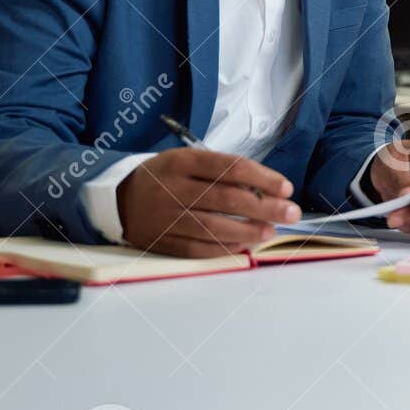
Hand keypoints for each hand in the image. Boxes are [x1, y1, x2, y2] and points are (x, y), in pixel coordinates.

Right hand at [116, 148, 297, 256]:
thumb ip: (222, 172)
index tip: (286, 187)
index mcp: (181, 161)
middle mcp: (172, 188)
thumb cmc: (166, 177)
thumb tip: (267, 191)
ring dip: (247, 231)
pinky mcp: (159, 241)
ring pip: (212, 226)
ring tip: (270, 232)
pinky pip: (195, 248)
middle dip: (265, 207)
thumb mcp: (188, 161)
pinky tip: (243, 245)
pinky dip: (222, 248)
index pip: (230, 167)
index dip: (263, 178)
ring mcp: (164, 217)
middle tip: (291, 213)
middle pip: (226, 198)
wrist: (118, 197)